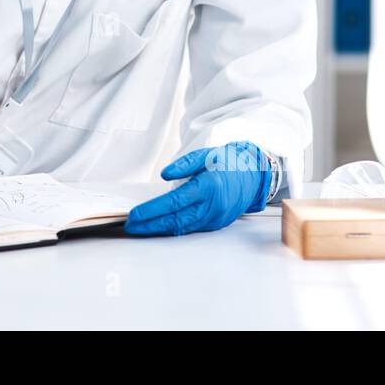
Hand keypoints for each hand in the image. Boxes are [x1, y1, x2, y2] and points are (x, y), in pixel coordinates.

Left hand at [125, 141, 271, 236]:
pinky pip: (190, 229)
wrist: (253, 177)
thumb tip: (165, 174)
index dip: (152, 211)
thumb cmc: (229, 163)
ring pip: (182, 228)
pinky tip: (158, 227)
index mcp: (209, 187)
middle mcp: (212, 206)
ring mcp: (214, 218)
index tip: (134, 215)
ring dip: (159, 230)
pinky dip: (173, 229)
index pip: (174, 203)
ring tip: (140, 228)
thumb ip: (184, 164)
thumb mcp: (207, 155)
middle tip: (130, 226)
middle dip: (150, 225)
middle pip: (175, 220)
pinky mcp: (215, 224)